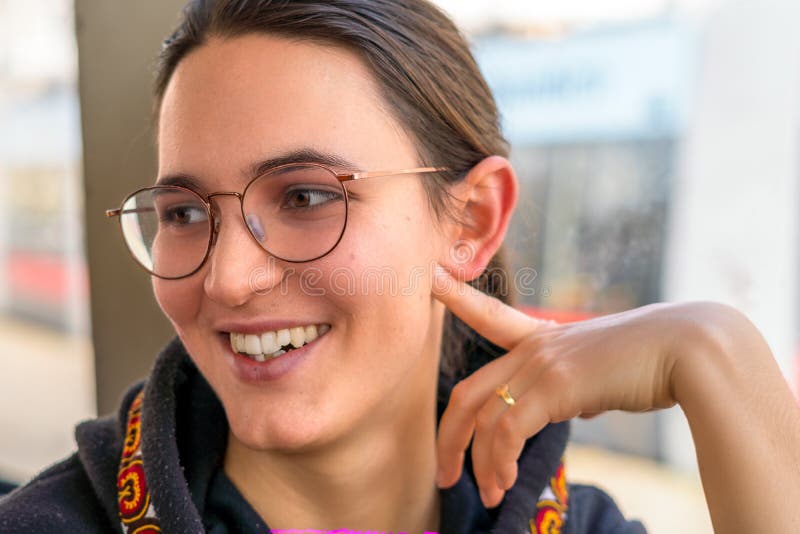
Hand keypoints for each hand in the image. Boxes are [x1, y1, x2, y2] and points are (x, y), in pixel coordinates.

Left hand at [432, 265, 681, 507]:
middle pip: (470, 392)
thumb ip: (577, 385)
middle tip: (443, 474)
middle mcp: (535, 346)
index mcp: (544, 337)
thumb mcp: (603, 369)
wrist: (690, 350)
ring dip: (482, 465)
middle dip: (449, 437)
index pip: (490, 316)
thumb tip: (576, 407)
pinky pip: (509, 430)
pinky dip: (501, 462)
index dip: (459, 298)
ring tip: (488, 494)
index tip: (430, 278)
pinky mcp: (555, 385)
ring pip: (486, 419)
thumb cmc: (654, 360)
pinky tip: (507, 482)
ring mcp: (542, 362)